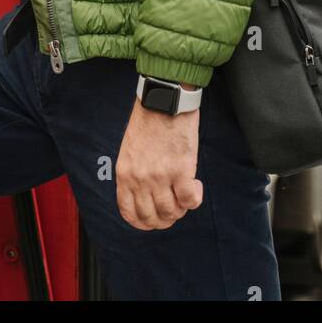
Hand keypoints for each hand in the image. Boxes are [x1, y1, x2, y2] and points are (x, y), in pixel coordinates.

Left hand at [115, 97, 203, 229]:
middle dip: (165, 220)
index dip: (143, 223)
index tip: (153, 221)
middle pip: (152, 217)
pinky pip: (189, 200)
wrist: (164, 99)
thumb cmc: (149, 120)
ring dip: (181, 210)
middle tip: (175, 210)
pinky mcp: (181, 170)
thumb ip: (134, 173)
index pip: (129, 213)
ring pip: (171, 212)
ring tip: (185, 196)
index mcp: (125, 173)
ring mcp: (160, 176)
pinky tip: (196, 186)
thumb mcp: (130, 149)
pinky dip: (195, 199)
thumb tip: (146, 196)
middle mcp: (140, 179)